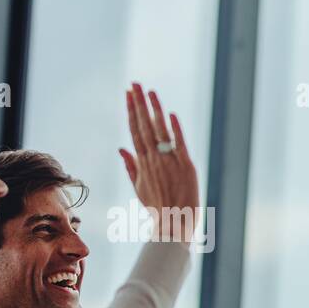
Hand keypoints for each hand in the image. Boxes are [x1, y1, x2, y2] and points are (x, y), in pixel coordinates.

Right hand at [118, 82, 199, 244]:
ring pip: (160, 131)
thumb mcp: (139, 187)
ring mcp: (170, 162)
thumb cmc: (158, 208)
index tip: (128, 95)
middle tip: (135, 84)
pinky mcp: (187, 167)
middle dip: (139, 103)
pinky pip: (180, 144)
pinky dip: (175, 130)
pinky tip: (170, 114)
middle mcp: (154, 159)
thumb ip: (131, 166)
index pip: (135, 131)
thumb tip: (121, 148)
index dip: (131, 111)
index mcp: (142, 163)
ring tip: (150, 91)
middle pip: (144, 126)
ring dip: (155, 110)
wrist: (175, 224)